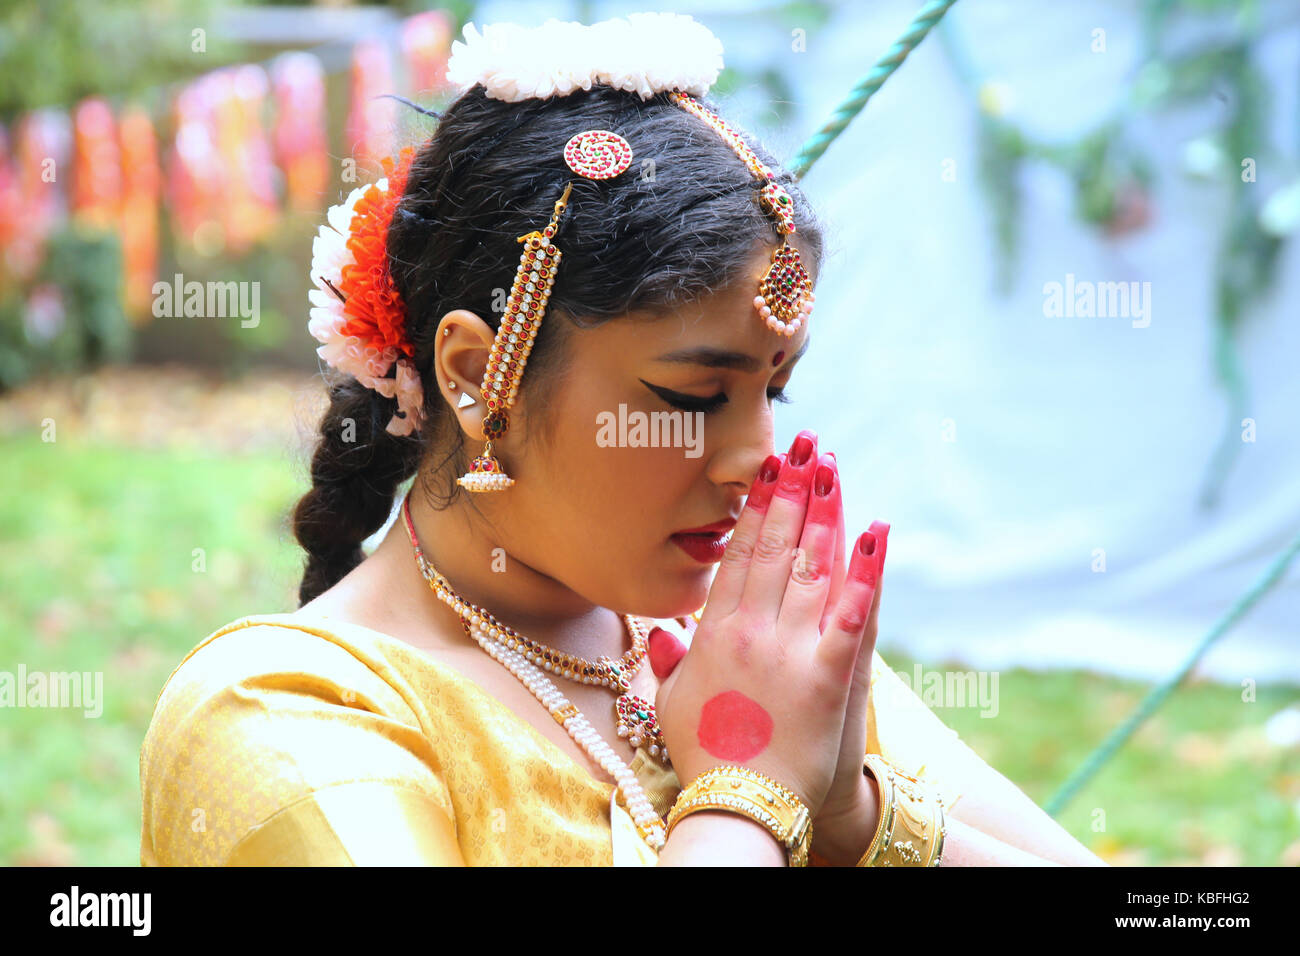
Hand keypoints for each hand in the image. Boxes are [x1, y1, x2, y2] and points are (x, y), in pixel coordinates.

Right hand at [651, 429, 882, 818]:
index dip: (757, 506)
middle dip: (794, 491)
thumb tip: (661, 630)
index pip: (740, 553)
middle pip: (777, 546)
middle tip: (806, 446)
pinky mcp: (829, 675)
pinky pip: (852, 614)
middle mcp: (753, 629)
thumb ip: (669, 659)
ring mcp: (792, 649)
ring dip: (824, 512)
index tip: (769, 468)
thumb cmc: (706, 757)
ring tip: (833, 468)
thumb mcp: (671, 703)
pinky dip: (865, 571)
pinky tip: (876, 533)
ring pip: (810, 566)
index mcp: (715, 631)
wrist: (742, 806)